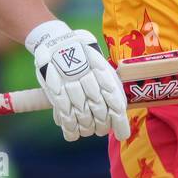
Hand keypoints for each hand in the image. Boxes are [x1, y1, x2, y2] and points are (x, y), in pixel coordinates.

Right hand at [26, 19, 129, 141]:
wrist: (58, 42)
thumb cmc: (85, 55)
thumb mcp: (101, 63)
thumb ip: (111, 84)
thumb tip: (121, 108)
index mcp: (103, 72)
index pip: (115, 103)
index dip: (119, 123)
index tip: (122, 135)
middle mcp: (89, 79)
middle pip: (100, 113)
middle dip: (102, 126)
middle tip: (101, 129)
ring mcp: (71, 85)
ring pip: (83, 117)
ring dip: (87, 128)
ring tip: (87, 130)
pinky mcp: (55, 91)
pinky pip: (65, 116)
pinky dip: (70, 129)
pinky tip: (73, 134)